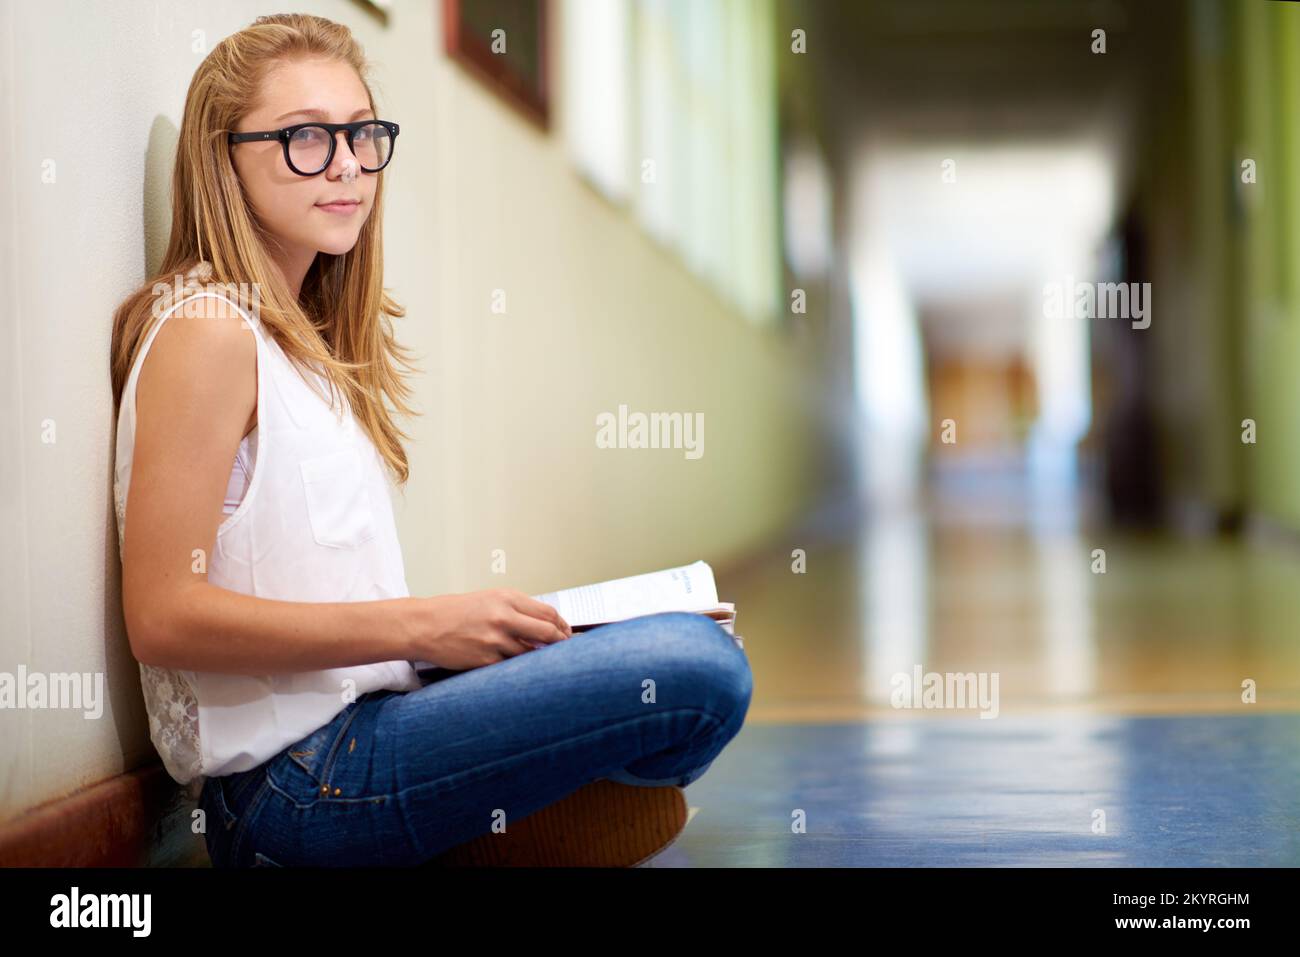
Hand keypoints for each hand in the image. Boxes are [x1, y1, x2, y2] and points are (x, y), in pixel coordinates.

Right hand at [403, 589, 571, 670]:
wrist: (425, 625)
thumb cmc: (455, 612)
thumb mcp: (489, 600)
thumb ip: (517, 610)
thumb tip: (546, 626)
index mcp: (507, 598)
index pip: (548, 613)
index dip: (563, 626)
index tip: (567, 634)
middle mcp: (503, 617)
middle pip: (548, 633)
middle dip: (561, 644)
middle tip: (565, 650)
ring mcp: (495, 640)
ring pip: (531, 654)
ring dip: (537, 659)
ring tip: (539, 661)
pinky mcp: (485, 660)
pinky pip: (511, 668)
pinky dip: (516, 669)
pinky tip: (516, 668)